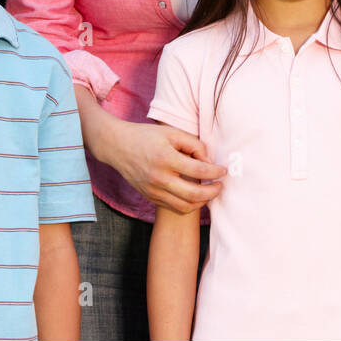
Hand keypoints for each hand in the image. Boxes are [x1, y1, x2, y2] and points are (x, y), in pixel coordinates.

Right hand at [104, 119, 225, 213]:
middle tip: (221, 185)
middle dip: (213, 192)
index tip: (223, 170)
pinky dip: (188, 204)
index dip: (216, 172)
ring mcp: (153, 190)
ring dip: (202, 202)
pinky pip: (173, 207)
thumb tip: (209, 161)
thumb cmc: (146, 136)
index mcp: (166, 159)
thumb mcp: (172, 132)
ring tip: (210, 192)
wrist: (117, 146)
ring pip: (185, 206)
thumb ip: (194, 145)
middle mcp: (159, 178)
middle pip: (194, 194)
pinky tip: (195, 196)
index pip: (199, 170)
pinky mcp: (149, 197)